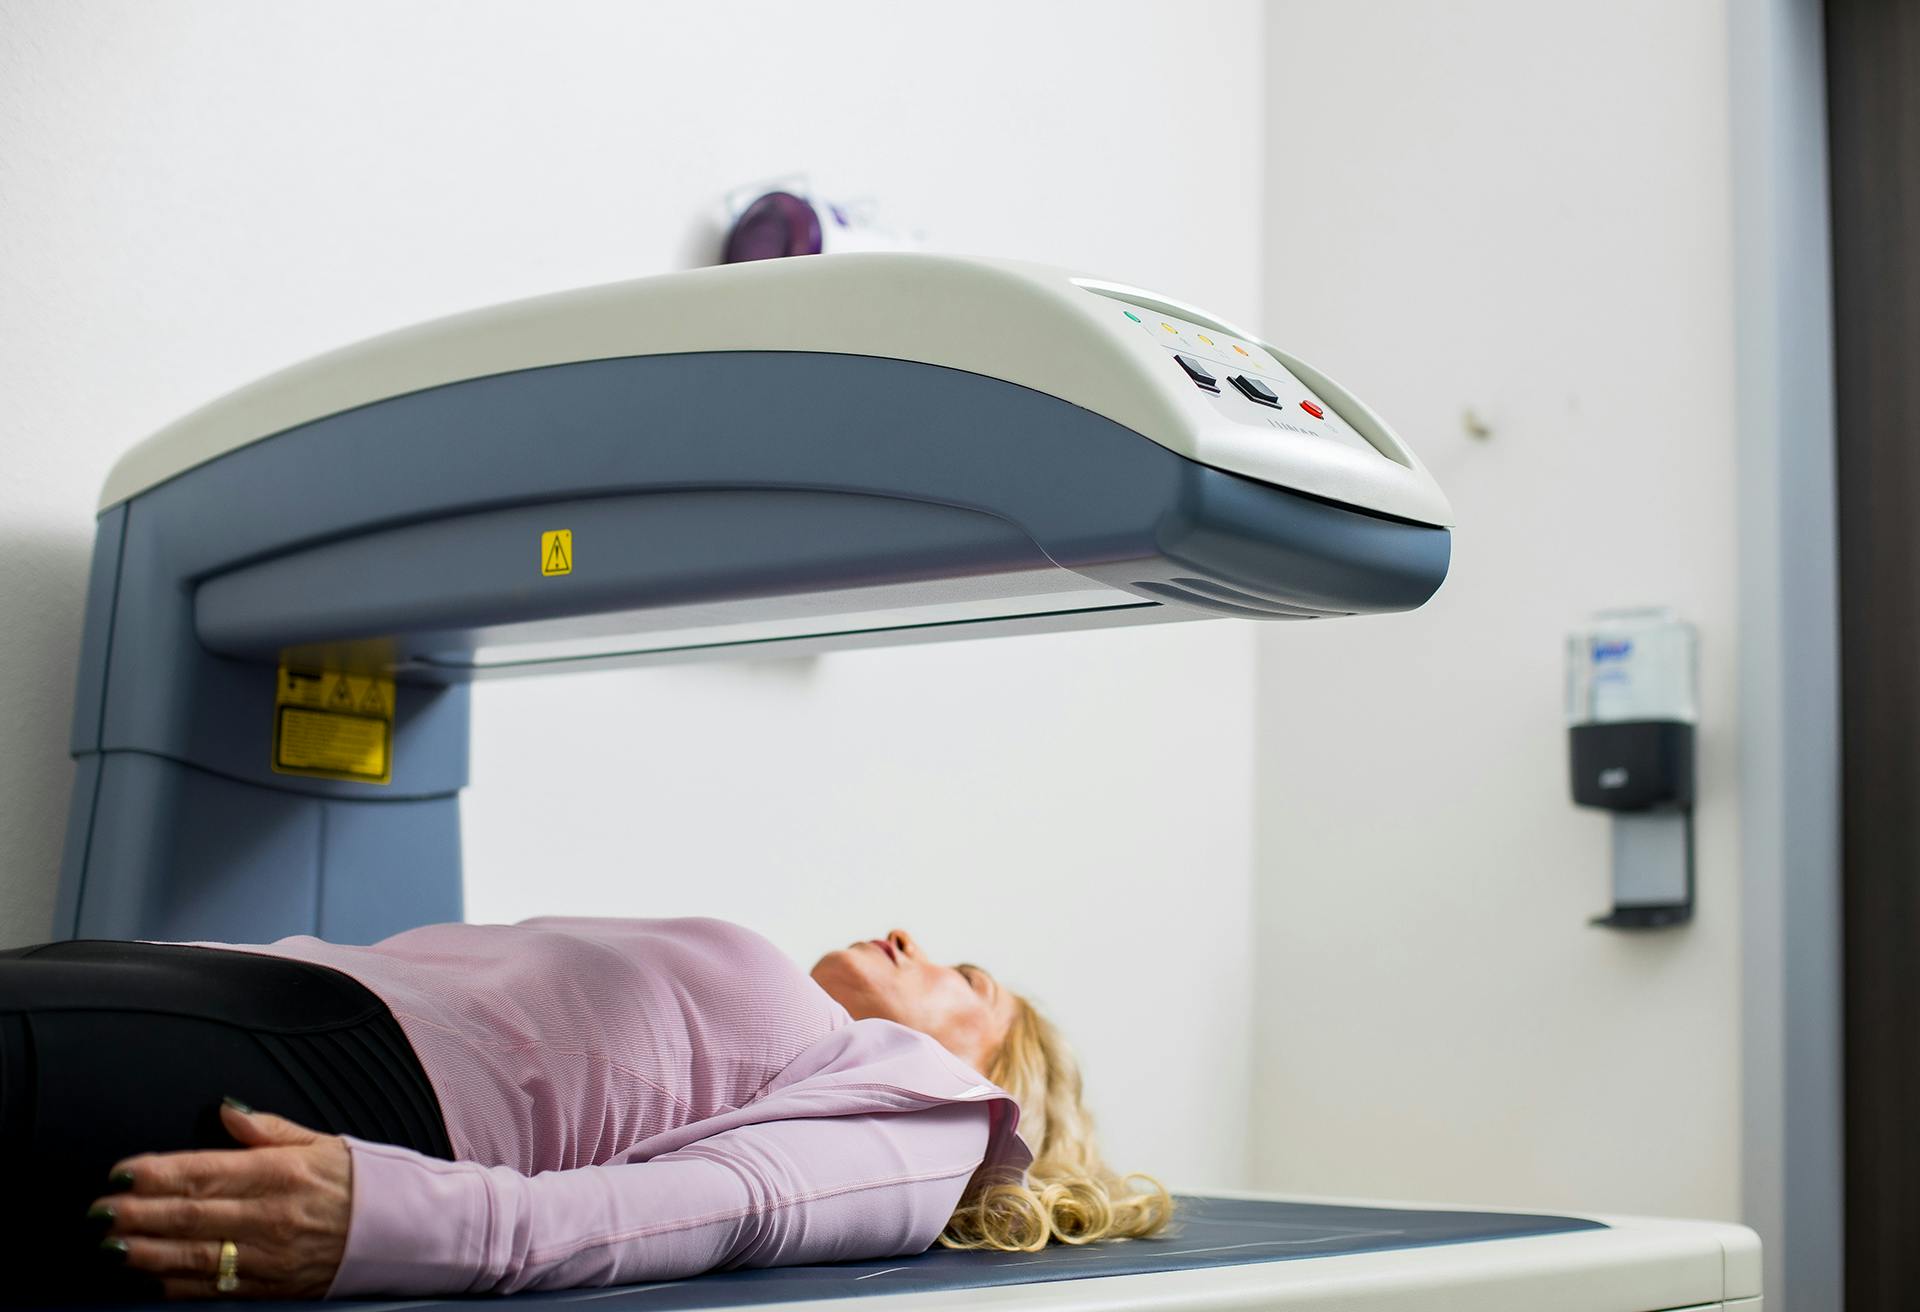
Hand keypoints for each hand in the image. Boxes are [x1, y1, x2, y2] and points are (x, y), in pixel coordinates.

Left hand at [90, 1102, 351, 1299]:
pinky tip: (149, 1275)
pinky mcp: (271, 1288)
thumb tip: (226, 1111)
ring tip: (110, 1245)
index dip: (157, 1174)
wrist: (400, 1231)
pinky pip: (214, 1289)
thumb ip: (267, 1129)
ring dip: (145, 1251)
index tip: (121, 1174)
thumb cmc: (357, 1182)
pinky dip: (177, 1284)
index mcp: (280, 1172)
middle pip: (190, 1215)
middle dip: (137, 1214)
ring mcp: (269, 1257)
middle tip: (99, 1211)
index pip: (204, 1173)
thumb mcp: (319, 1143)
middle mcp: (271, 1215)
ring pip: (193, 1256)